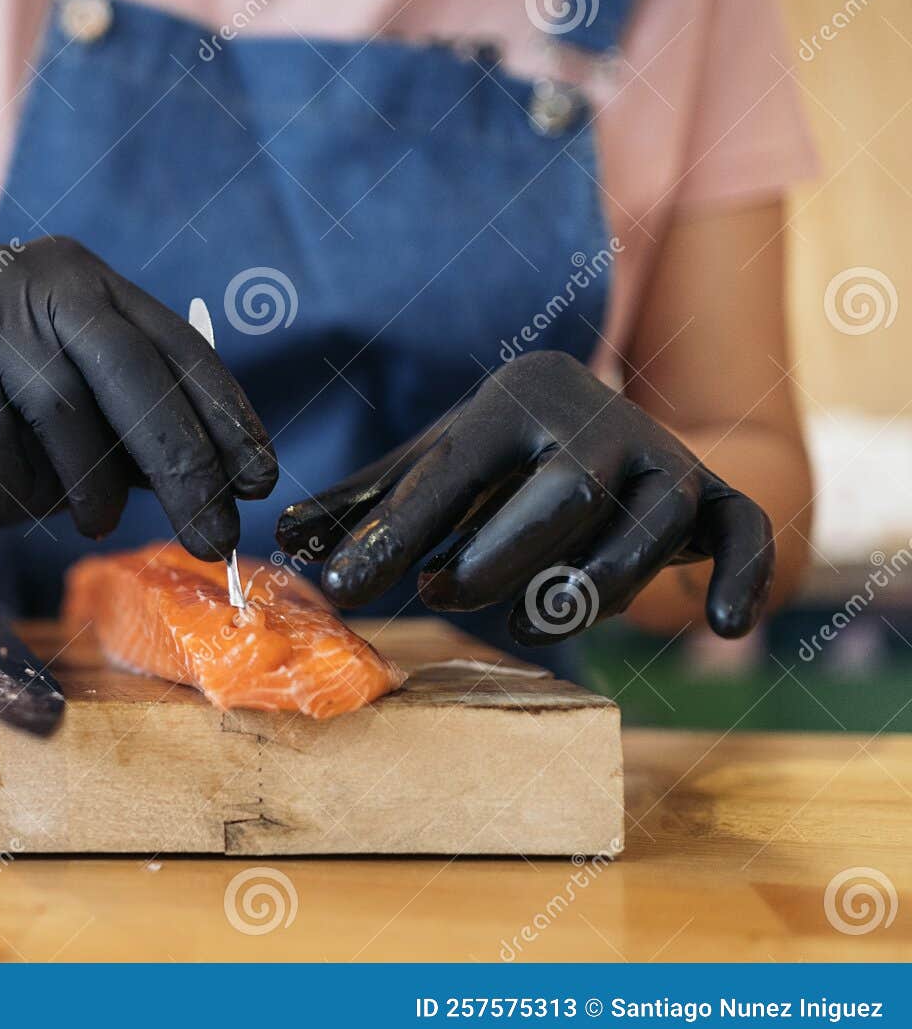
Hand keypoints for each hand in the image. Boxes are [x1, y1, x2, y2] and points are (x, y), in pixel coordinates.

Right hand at [0, 236, 276, 558]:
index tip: (259, 480)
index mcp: (85, 283)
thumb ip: (138, 444)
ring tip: (84, 520)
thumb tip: (227, 485)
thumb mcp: (77, 439)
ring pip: (62, 410)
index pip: (174, 345)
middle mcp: (34, 276)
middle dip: (182, 463)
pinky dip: (5, 488)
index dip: (223, 414)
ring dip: (84, 488)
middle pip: (129, 370)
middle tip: (213, 538)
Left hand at [275, 351, 773, 643]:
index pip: (449, 471)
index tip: (337, 591)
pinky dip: (744, 575)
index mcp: (511, 403)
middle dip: (495, 558)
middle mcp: (594, 422)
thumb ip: (365, 502)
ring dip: (585, 589)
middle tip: (444, 593)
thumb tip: (284, 540)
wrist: (602, 411)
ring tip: (528, 620)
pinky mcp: (713, 493)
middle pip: (560, 494)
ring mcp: (661, 458)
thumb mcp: (432, 462)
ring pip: (643, 528)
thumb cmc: (495, 455)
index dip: (392, 534)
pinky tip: (718, 626)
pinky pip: (743, 529)